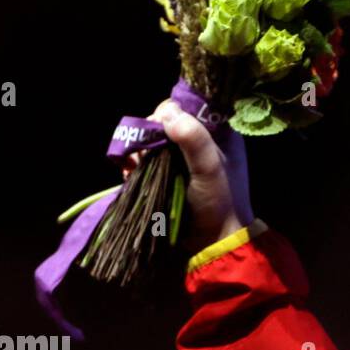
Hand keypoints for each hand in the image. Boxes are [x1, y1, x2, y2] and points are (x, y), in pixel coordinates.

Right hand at [121, 98, 254, 253]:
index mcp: (217, 132)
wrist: (215, 243)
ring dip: (139, 151)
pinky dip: (135, 164)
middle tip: (144, 152)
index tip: (158, 128)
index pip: (186, 106)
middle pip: (165, 122)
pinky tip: (129, 173)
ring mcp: (182, 159)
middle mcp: (199, 141)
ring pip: (152, 141)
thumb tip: (167, 112)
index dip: (168, 113)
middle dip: (149, 135)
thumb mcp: (210, 168)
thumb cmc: (220, 203)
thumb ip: (193, 139)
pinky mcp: (169, 175)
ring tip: (133, 165)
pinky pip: (146, 160)